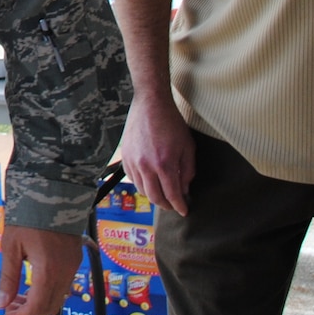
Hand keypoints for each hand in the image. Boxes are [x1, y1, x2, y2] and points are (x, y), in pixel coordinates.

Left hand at [0, 225, 84, 314]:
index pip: (36, 307)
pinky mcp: (75, 260)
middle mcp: (64, 273)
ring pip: (58, 298)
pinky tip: (32, 284)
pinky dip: (48, 292)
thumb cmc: (29, 217)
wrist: (52, 194)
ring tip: (17, 296)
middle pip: (49, 308)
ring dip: (38, 303)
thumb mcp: (11, 246)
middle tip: (8, 308)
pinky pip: (64, 286)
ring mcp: (72, 267)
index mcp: (48, 271)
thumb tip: (2, 303)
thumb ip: (9, 277)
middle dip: (28, 312)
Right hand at [121, 92, 195, 214]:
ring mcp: (133, 161)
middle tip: (173, 206)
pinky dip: (141, 184)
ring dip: (153, 196)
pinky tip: (149, 181)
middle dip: (166, 205)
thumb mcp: (188, 147)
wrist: (151, 103)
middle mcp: (146, 166)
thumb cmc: (172, 123)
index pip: (172, 195)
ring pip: (141, 190)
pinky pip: (132, 178)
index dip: (179, 206)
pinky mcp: (125, 155)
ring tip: (162, 194)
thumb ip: (187, 171)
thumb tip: (184, 190)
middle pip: (154, 197)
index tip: (184, 211)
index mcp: (165, 164)